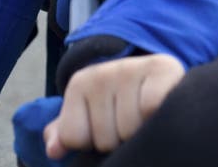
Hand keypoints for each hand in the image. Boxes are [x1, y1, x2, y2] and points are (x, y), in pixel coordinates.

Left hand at [43, 54, 184, 159]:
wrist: (164, 80)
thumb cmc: (121, 106)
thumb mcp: (89, 119)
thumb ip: (67, 133)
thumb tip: (53, 150)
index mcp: (81, 82)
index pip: (73, 136)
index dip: (90, 141)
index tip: (103, 127)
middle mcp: (105, 70)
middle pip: (104, 137)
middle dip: (118, 140)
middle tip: (130, 122)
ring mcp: (132, 67)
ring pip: (128, 130)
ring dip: (139, 132)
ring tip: (146, 117)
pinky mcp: (163, 68)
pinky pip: (150, 107)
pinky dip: (157, 116)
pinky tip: (161, 108)